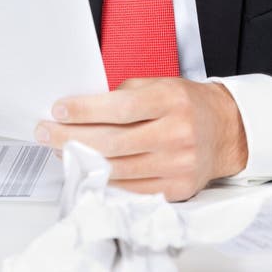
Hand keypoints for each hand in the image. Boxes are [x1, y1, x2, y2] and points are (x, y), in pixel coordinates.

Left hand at [34, 77, 247, 201]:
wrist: (225, 129)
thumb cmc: (186, 103)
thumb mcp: (161, 84)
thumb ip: (126, 93)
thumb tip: (85, 107)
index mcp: (170, 100)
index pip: (120, 107)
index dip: (86, 110)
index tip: (59, 109)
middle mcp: (175, 133)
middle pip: (114, 141)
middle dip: (73, 137)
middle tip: (46, 132)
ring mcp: (177, 164)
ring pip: (119, 168)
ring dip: (84, 161)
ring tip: (60, 151)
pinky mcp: (177, 188)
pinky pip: (132, 188)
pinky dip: (106, 180)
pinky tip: (88, 170)